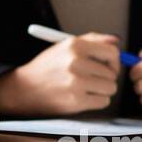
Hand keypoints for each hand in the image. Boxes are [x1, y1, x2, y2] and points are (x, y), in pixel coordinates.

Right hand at [0, 32, 120, 116]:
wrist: (25, 87)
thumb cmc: (47, 66)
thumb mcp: (65, 46)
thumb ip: (93, 40)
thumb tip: (116, 41)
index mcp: (75, 45)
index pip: (112, 52)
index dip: (114, 61)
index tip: (107, 65)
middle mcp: (76, 62)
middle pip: (112, 73)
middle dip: (106, 77)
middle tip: (93, 78)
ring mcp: (76, 82)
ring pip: (110, 88)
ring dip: (102, 89)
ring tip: (88, 87)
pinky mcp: (76, 101)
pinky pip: (103, 101)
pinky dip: (97, 100)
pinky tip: (84, 96)